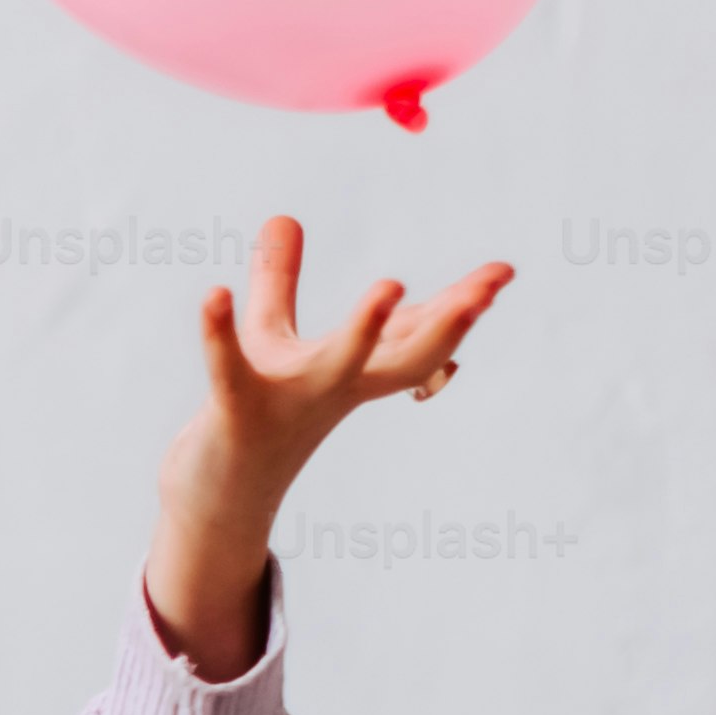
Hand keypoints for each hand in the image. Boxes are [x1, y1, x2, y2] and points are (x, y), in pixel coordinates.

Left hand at [145, 215, 512, 677]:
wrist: (217, 498)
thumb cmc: (251, 412)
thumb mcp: (270, 337)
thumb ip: (277, 280)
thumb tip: (283, 216)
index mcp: (353, 371)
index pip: (415, 337)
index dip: (458, 307)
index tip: (503, 272)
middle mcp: (333, 388)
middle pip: (404, 359)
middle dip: (447, 326)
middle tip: (487, 292)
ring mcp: (290, 401)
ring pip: (338, 366)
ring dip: (366, 330)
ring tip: (390, 285)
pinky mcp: (236, 412)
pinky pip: (229, 370)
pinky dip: (218, 334)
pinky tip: (213, 294)